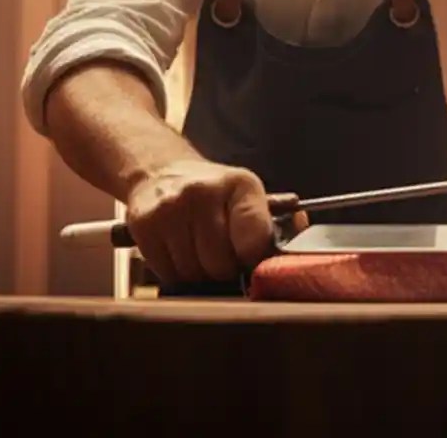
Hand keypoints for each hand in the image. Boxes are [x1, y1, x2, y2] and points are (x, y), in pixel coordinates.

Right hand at [124, 160, 294, 284]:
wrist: (159, 171)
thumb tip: (302, 234)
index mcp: (239, 184)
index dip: (254, 260)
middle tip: (223, 257)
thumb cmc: (213, 191)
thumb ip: (275, 220)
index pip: (254, 240)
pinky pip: (168, 272)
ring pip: (194, 272)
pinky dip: (177, 273)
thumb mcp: (247, 195)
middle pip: (221, 263)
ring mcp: (171, 208)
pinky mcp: (144, 225)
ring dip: (200, 274)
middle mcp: (203, 192)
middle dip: (226, 269)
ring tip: (201, 253)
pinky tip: (180, 253)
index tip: (251, 260)